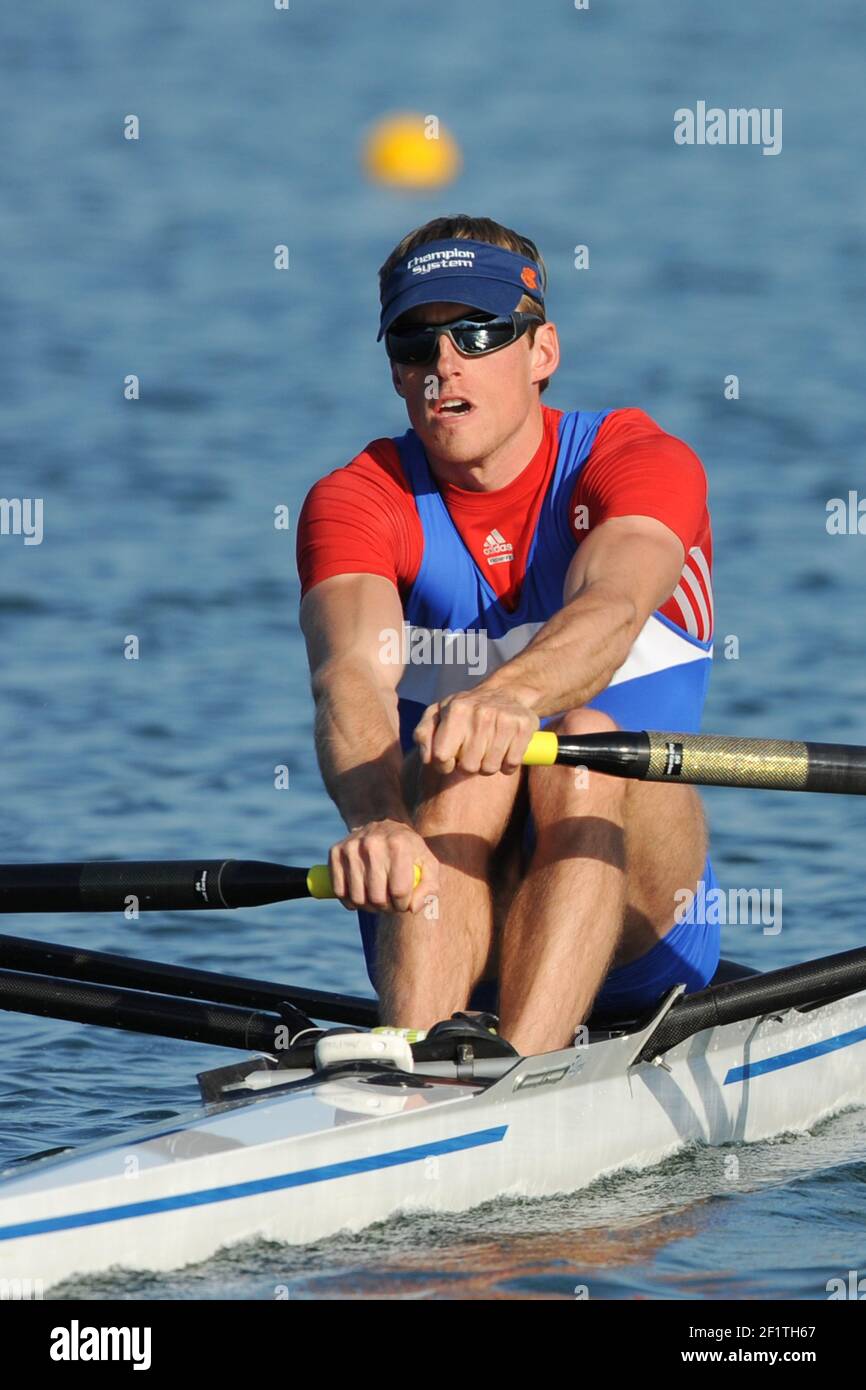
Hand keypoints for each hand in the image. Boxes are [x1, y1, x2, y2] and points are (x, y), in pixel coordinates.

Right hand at [328, 820, 437, 912]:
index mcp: (399, 845)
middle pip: (377, 898)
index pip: (399, 891)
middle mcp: (373, 843)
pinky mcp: (336, 852)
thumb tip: (412, 909)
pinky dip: (349, 901)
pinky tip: (360, 895)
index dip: (403, 905)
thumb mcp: (428, 866)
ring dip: (368, 907)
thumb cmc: (409, 852)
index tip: (403, 903)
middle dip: (386, 908)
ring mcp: (352, 847)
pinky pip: (339, 891)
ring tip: (377, 899)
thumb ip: (429, 890)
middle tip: (390, 903)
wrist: (384, 828)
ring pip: (357, 898)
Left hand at [414, 690, 539, 774]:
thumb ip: (424, 734)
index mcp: (456, 709)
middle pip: (468, 766)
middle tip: (472, 753)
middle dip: (468, 765)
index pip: (441, 756)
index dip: (444, 764)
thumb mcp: (438, 715)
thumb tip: (429, 758)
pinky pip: (511, 764)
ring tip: (487, 751)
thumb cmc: (465, 711)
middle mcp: (480, 712)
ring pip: (490, 768)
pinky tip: (503, 751)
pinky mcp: (524, 726)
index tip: (450, 759)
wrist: (505, 692)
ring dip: (487, 766)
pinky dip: (507, 765)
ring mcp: (504, 718)